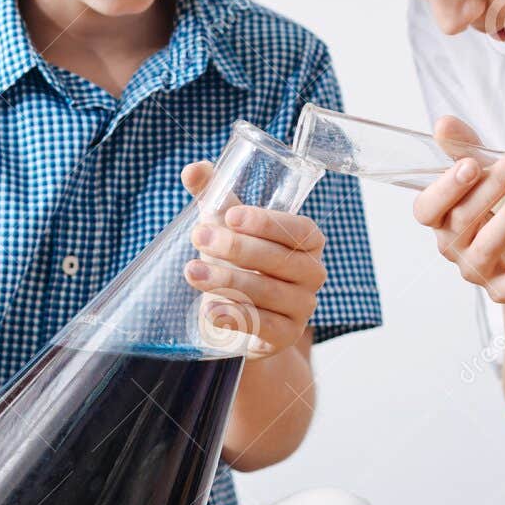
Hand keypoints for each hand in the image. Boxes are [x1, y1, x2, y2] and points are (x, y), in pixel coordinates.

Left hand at [180, 161, 326, 357]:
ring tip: (192, 271)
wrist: (237, 320)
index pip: (301, 230)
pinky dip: (236, 316)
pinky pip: (265, 325)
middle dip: (238, 248)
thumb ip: (215, 195)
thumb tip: (192, 168)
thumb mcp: (227, 228)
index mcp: (308, 242)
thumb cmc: (238, 263)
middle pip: (283, 260)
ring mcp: (302, 308)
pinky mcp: (285, 336)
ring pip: (270, 292)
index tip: (231, 215)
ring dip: (229, 281)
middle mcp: (312, 274)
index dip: (268, 223)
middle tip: (199, 237)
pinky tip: (210, 308)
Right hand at [411, 115, 504, 303]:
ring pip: (489, 246)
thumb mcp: (480, 174)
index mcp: (440, 217)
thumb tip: (444, 124)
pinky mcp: (502, 290)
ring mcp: (475, 270)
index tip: (472, 163)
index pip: (427, 209)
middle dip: (497, 184)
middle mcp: (451, 245)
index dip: (446, 188)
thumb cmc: (494, 205)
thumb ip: (464, 149)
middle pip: (464, 218)